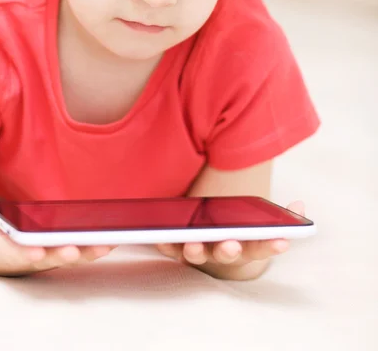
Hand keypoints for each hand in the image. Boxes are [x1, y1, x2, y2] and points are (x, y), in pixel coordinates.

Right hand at [0, 203, 114, 275]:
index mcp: (4, 254)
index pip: (14, 256)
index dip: (25, 254)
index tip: (37, 251)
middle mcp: (27, 260)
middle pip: (48, 260)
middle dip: (63, 255)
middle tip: (77, 249)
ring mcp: (44, 257)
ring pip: (66, 257)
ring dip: (86, 252)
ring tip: (105, 243)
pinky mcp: (56, 251)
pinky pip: (76, 249)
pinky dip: (91, 246)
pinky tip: (110, 238)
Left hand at [157, 201, 304, 276]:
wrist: (211, 243)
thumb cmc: (237, 230)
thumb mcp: (258, 222)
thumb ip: (279, 215)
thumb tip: (299, 204)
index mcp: (245, 247)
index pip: (261, 249)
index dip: (272, 245)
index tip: (282, 240)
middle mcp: (222, 253)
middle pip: (228, 255)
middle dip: (229, 250)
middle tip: (231, 244)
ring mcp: (201, 253)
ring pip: (198, 255)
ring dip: (196, 250)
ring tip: (193, 243)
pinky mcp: (178, 248)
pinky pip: (171, 249)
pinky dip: (166, 245)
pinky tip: (161, 238)